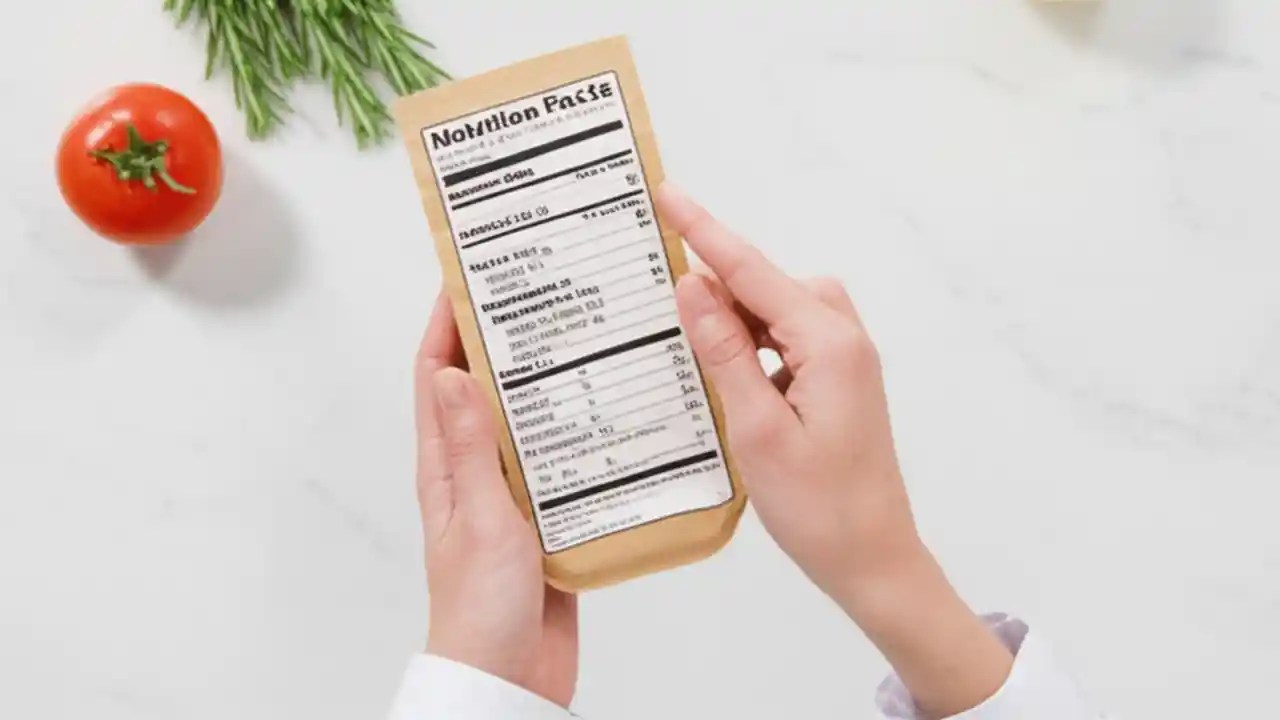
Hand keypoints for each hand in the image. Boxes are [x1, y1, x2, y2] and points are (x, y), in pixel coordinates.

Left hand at [413, 294, 577, 707]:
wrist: (511, 678)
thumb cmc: (479, 611)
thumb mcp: (480, 518)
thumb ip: (471, 447)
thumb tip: (454, 374)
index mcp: (445, 469)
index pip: (436, 378)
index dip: (445, 325)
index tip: (466, 277)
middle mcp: (475, 476)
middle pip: (483, 391)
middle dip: (502, 341)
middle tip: (537, 296)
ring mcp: (512, 498)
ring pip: (527, 424)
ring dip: (545, 384)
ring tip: (579, 341)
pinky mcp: (547, 522)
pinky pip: (561, 466)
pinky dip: (579, 436)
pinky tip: (609, 419)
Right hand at [657, 185, 1012, 717]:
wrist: (875, 560)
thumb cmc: (817, 506)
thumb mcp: (758, 429)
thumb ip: (725, 353)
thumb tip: (694, 286)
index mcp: (829, 344)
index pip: (754, 272)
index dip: (706, 232)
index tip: (668, 192)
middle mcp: (844, 339)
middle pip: (770, 284)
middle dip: (717, 277)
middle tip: (656, 277)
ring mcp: (846, 361)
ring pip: (780, 311)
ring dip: (735, 315)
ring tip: (684, 331)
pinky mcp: (839, 382)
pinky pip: (789, 339)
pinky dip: (754, 341)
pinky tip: (722, 366)